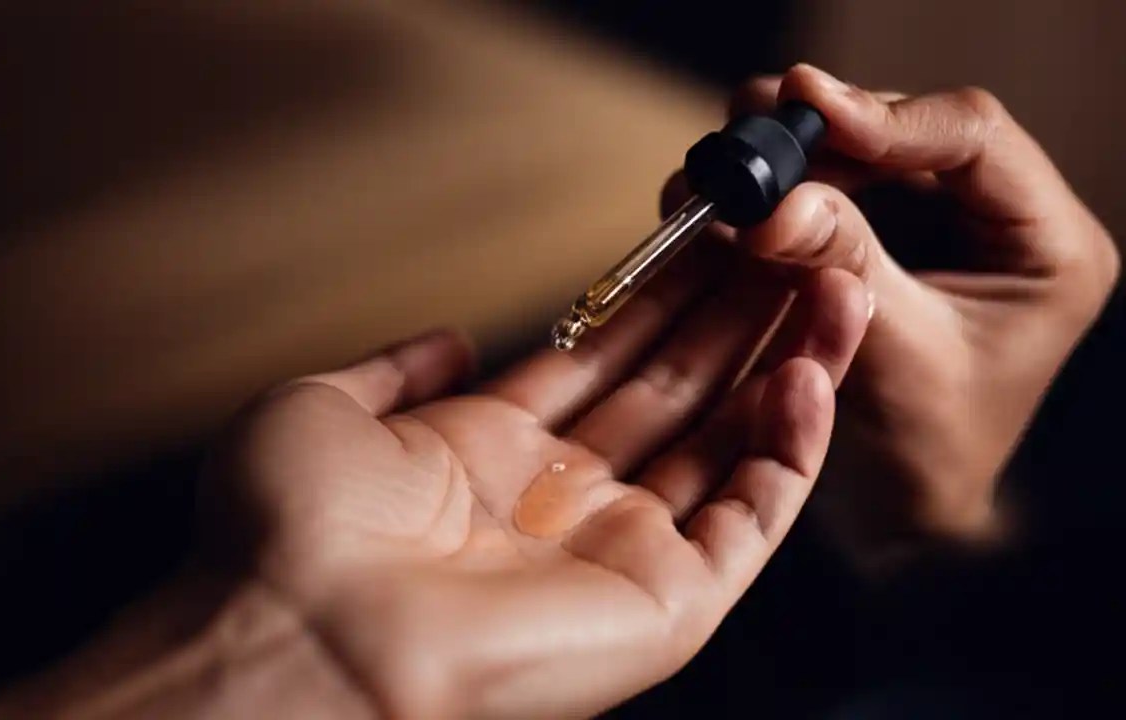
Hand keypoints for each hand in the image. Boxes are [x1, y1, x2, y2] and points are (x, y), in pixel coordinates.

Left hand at [196, 248, 866, 716]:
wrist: (301, 641)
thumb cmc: (290, 536)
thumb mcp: (320, 412)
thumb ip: (393, 370)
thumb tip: (451, 338)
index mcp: (490, 458)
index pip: (602, 362)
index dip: (657, 298)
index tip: (705, 235)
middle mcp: (562, 505)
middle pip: (676, 392)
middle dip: (734, 314)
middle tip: (791, 240)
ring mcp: (620, 552)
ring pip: (730, 446)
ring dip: (786, 363)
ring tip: (836, 284)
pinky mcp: (669, 604)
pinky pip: (751, 517)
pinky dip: (791, 450)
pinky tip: (808, 372)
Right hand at [664, 65, 1118, 558]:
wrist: (901, 511)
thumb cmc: (924, 459)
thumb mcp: (895, 365)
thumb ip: (846, 272)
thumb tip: (774, 203)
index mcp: (1045, 245)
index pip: (971, 137)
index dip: (883, 115)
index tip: (804, 103)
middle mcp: (997, 217)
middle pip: (904, 130)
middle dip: (819, 133)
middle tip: (741, 141)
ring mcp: (936, 221)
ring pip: (858, 148)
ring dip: (786, 156)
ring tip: (720, 177)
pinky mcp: (882, 235)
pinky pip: (825, 185)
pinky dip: (771, 191)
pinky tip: (724, 205)